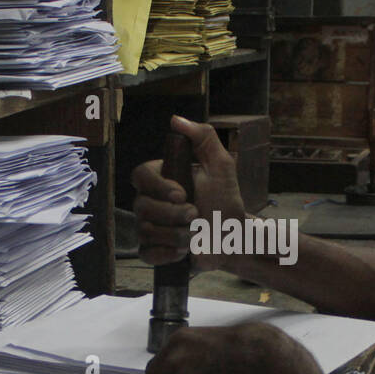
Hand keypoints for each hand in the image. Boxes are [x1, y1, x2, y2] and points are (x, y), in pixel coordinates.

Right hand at [132, 115, 246, 269]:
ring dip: (177, 235)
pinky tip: (183, 251)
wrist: (233, 236)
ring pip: (146, 231)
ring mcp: (149, 226)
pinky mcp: (154, 250)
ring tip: (196, 234)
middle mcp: (150, 201)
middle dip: (173, 215)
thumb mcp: (221, 166)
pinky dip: (166, 254)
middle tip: (196, 216)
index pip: (140, 175)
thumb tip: (176, 119)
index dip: (157, 186)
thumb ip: (204, 138)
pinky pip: (146, 253)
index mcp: (162, 179)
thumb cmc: (225, 200)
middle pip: (142, 206)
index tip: (181, 194)